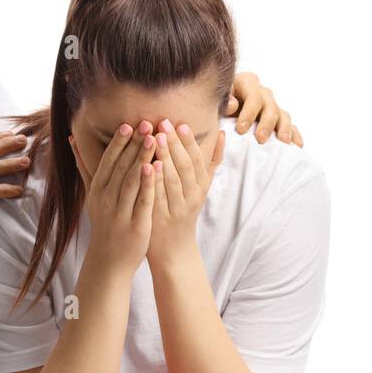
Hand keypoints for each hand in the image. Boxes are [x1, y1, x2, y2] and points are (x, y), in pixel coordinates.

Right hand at [69, 121, 158, 276]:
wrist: (108, 261)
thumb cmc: (104, 223)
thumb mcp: (91, 194)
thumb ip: (84, 167)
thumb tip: (71, 139)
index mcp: (97, 190)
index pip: (108, 161)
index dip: (119, 142)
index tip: (129, 124)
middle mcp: (105, 199)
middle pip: (120, 167)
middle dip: (133, 144)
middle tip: (146, 123)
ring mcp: (119, 212)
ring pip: (131, 180)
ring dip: (142, 158)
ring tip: (154, 139)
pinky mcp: (135, 225)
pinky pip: (142, 200)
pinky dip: (149, 183)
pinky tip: (157, 168)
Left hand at [147, 119, 224, 266]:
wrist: (174, 250)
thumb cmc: (184, 211)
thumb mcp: (201, 188)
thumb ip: (211, 162)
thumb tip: (223, 134)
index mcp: (200, 187)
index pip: (197, 161)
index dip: (189, 142)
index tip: (180, 124)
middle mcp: (192, 197)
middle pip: (186, 167)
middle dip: (176, 144)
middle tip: (164, 123)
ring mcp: (177, 209)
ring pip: (174, 181)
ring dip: (166, 158)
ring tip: (156, 138)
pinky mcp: (162, 219)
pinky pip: (159, 197)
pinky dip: (155, 181)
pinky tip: (148, 166)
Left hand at [224, 72, 302, 146]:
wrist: (220, 110)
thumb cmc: (217, 104)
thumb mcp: (217, 100)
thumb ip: (224, 101)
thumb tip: (233, 105)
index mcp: (247, 83)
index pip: (253, 96)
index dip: (249, 113)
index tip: (241, 129)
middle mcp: (262, 93)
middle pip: (270, 106)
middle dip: (266, 124)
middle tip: (260, 139)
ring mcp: (272, 106)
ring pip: (283, 115)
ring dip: (284, 129)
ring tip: (284, 142)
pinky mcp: (278, 118)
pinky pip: (290, 125)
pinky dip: (294, 134)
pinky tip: (297, 145)